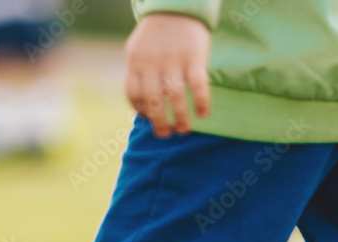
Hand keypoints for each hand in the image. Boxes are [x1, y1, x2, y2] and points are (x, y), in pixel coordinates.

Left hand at [124, 14, 210, 137]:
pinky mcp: (194, 57)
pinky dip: (201, 102)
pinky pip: (198, 85)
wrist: (177, 6)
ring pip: (174, 97)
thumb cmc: (158, 35)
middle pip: (153, 100)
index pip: (134, 94)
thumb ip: (139, 74)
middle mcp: (152, 62)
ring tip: (184, 130)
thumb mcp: (139, 50)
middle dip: (159, 122)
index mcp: (136, 62)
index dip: (141, 111)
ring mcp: (173, 60)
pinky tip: (203, 114)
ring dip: (180, 118)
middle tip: (167, 134)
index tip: (151, 120)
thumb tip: (141, 107)